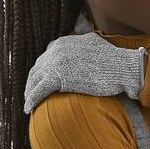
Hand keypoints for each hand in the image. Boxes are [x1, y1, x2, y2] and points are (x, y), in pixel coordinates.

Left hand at [23, 31, 145, 113]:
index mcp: (62, 43)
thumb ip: (82, 42)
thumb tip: (83, 40)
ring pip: (34, 80)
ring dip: (29, 92)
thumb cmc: (112, 59)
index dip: (41, 70)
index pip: (44, 57)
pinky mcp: (58, 78)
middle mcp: (55, 51)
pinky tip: (28, 109)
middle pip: (37, 68)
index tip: (40, 79)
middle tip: (30, 93)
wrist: (121, 68)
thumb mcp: (93, 43)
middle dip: (32, 81)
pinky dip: (31, 100)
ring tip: (28, 103)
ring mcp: (55, 64)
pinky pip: (39, 91)